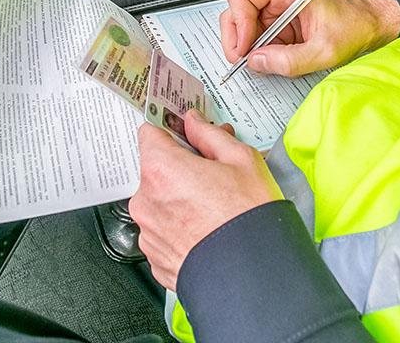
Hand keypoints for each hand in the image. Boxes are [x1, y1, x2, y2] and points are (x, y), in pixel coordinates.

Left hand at [129, 111, 281, 289]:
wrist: (253, 275)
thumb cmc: (248, 219)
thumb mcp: (241, 160)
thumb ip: (210, 135)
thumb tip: (194, 123)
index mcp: (161, 170)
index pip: (149, 133)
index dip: (169, 131)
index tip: (183, 134)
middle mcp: (146, 201)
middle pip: (155, 170)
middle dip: (179, 168)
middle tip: (211, 175)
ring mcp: (148, 232)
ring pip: (159, 201)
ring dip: (177, 199)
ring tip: (212, 208)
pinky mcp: (155, 257)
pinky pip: (163, 230)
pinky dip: (178, 227)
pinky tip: (204, 229)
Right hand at [220, 0, 399, 76]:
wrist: (373, 27)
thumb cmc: (355, 26)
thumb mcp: (324, 50)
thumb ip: (289, 60)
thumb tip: (256, 63)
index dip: (237, 22)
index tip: (244, 47)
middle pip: (237, 10)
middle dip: (236, 37)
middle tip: (243, 60)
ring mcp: (278, 11)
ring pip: (244, 26)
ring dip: (246, 46)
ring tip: (259, 63)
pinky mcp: (282, 25)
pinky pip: (259, 37)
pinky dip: (258, 52)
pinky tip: (270, 62)